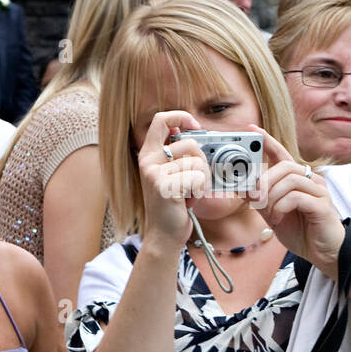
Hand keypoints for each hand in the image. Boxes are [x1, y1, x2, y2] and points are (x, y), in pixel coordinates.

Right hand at [135, 110, 206, 250]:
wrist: (164, 234)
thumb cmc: (174, 204)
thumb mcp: (172, 174)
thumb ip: (178, 153)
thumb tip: (188, 129)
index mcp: (148, 154)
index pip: (161, 120)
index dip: (181, 116)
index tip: (194, 125)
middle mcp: (148, 162)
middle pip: (189, 142)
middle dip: (202, 162)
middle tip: (194, 180)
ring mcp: (153, 174)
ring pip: (197, 162)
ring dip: (202, 180)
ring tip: (189, 194)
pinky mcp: (163, 187)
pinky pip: (197, 178)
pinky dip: (200, 191)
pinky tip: (188, 201)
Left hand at [249, 126, 345, 280]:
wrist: (321, 252)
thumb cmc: (299, 229)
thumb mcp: (272, 212)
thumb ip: (258, 199)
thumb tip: (239, 186)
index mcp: (296, 179)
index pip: (281, 154)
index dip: (267, 141)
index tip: (251, 130)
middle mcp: (310, 180)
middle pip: (284, 167)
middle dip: (264, 182)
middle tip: (254, 199)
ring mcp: (319, 191)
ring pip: (290, 180)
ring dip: (272, 197)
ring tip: (268, 213)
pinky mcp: (322, 205)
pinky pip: (297, 197)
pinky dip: (282, 207)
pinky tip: (279, 218)